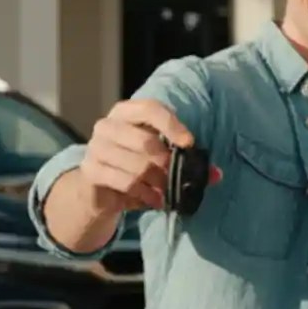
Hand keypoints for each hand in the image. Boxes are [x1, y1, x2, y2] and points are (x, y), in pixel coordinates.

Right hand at [78, 99, 193, 212]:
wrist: (99, 192)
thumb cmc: (133, 168)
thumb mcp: (159, 161)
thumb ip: (186, 162)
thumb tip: (216, 174)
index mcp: (125, 113)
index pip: (150, 108)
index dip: (172, 125)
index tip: (189, 144)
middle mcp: (107, 125)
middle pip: (146, 141)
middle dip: (167, 164)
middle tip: (176, 178)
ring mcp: (95, 147)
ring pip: (137, 165)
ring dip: (157, 182)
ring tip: (165, 192)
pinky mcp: (91, 171)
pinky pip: (125, 182)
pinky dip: (145, 194)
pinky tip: (154, 200)